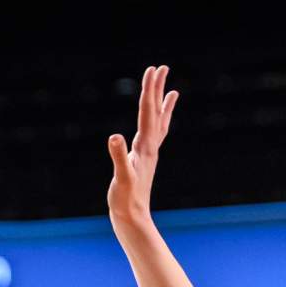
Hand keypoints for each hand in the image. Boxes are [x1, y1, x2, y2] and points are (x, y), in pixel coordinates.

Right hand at [105, 65, 179, 226]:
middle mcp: (150, 146)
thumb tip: (114, 137)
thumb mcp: (120, 178)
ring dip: (162, 105)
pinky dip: (158, 125)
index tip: (152, 70)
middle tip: (161, 67)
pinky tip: (156, 124)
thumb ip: (118, 156)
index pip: (147, 112)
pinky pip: (154, 136)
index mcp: (144, 146)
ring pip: (159, 123)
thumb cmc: (125, 200)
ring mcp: (149, 153)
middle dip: (157, 89)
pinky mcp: (144, 161)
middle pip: (155, 112)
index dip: (149, 90)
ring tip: (171, 90)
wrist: (133, 218)